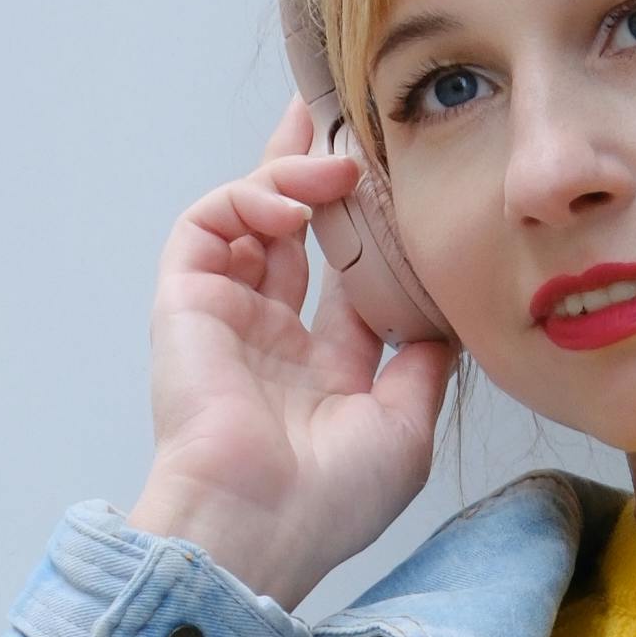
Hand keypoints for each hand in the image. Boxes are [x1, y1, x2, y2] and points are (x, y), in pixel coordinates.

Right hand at [127, 101, 456, 609]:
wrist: (259, 525)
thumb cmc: (329, 500)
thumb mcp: (406, 426)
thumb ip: (423, 362)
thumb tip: (449, 313)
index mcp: (320, 370)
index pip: (343, 273)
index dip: (367, 224)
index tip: (398, 177)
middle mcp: (270, 336)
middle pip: (292, 229)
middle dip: (316, 169)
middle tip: (343, 111)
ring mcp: (226, 316)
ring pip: (252, 216)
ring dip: (293, 177)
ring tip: (337, 164)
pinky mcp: (186, 300)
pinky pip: (211, 223)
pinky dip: (252, 196)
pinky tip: (297, 195)